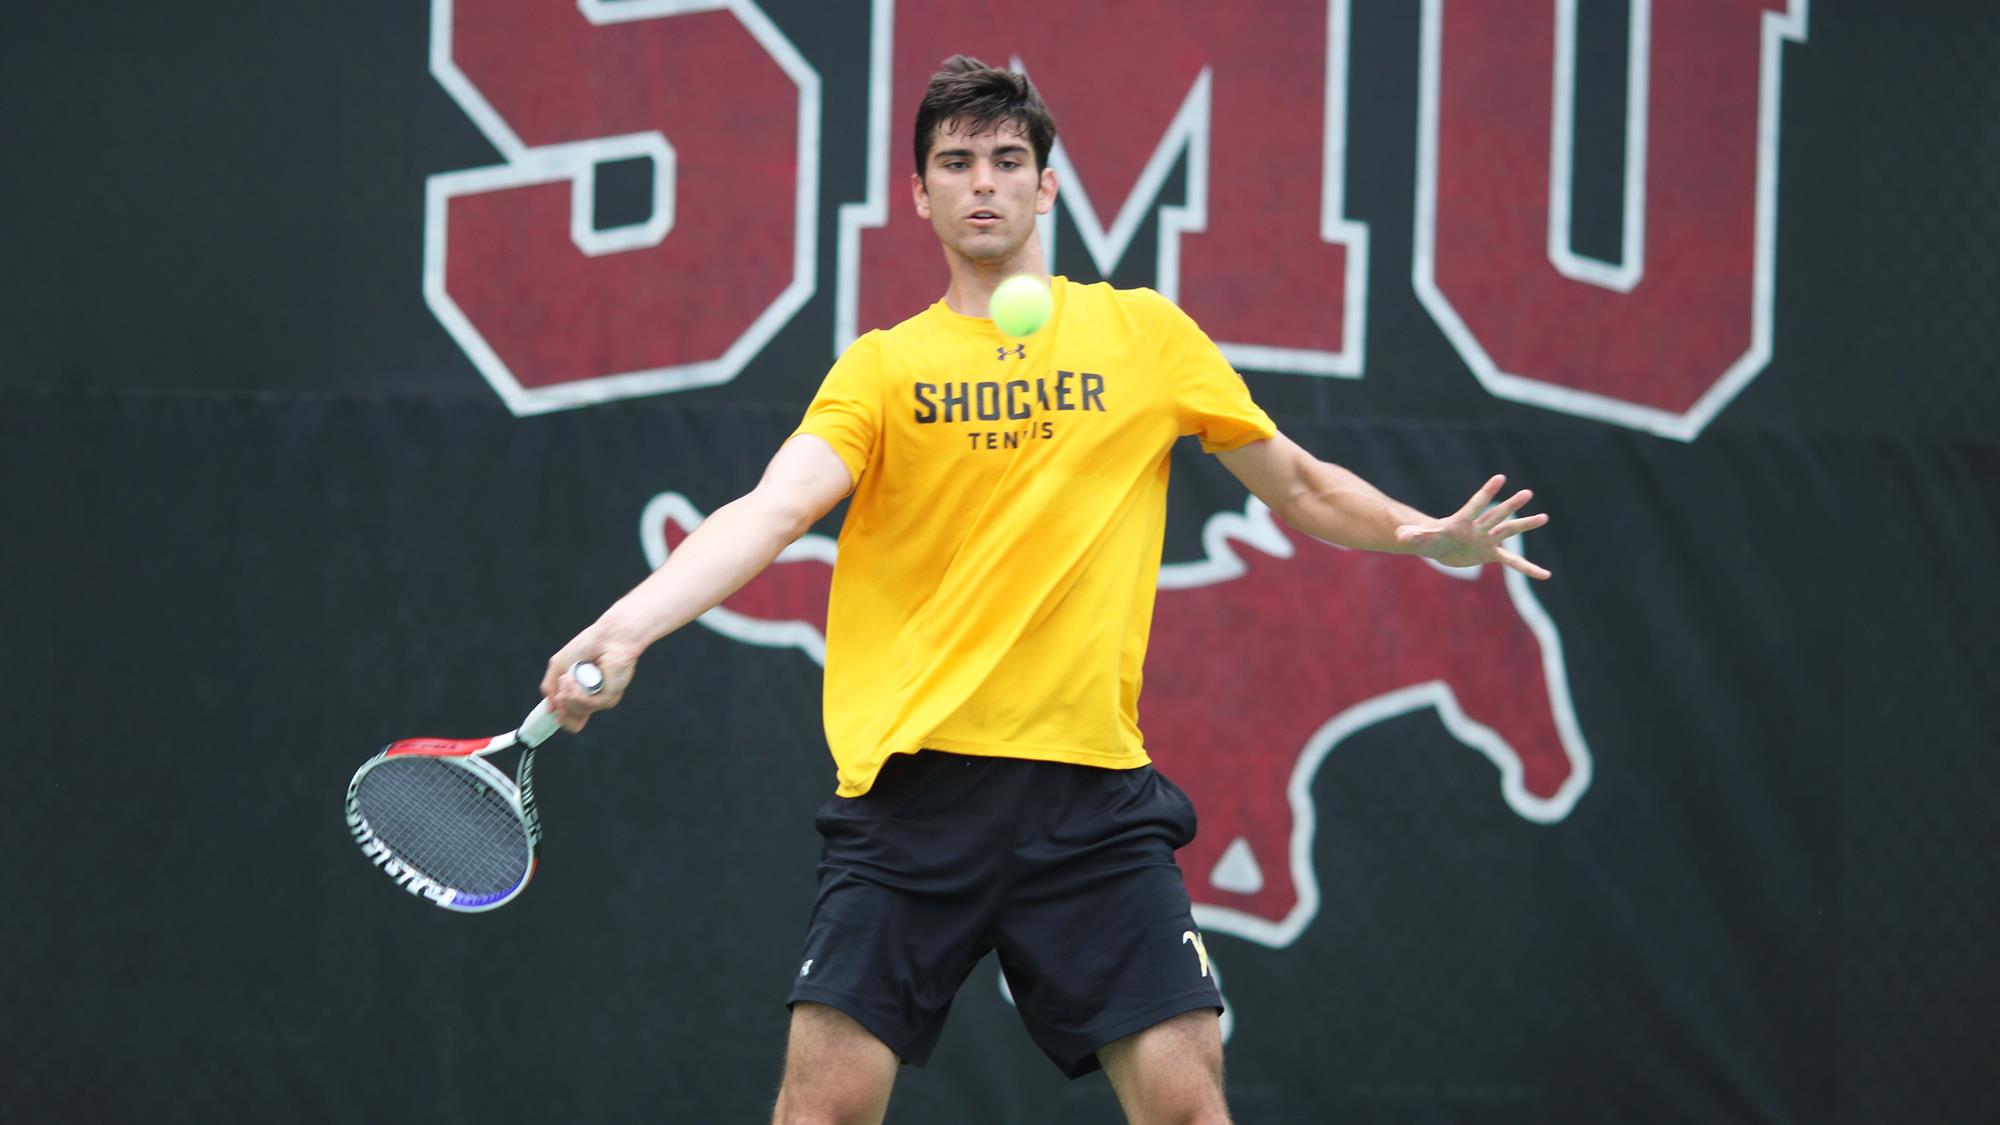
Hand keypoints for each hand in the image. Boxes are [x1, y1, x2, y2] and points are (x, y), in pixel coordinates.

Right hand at [540, 629, 641, 731]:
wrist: (607, 637)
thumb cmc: (587, 646)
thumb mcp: (558, 665)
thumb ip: (550, 687)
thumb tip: (549, 709)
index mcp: (581, 695)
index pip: (571, 720)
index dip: (561, 719)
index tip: (552, 710)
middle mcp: (592, 700)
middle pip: (572, 724)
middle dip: (561, 705)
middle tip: (563, 683)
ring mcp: (601, 700)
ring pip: (577, 713)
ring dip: (567, 694)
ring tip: (570, 675)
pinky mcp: (610, 697)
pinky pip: (587, 705)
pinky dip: (575, 694)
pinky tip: (572, 679)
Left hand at [1395, 475, 1552, 579]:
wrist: (1439, 547)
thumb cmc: (1427, 539)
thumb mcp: (1419, 539)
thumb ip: (1414, 535)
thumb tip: (1401, 536)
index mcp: (1462, 522)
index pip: (1475, 505)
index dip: (1487, 492)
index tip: (1500, 478)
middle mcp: (1478, 528)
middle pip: (1497, 515)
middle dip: (1510, 506)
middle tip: (1527, 493)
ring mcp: (1487, 540)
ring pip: (1509, 531)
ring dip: (1526, 524)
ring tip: (1544, 517)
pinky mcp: (1490, 554)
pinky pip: (1513, 563)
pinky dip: (1528, 568)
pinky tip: (1544, 575)